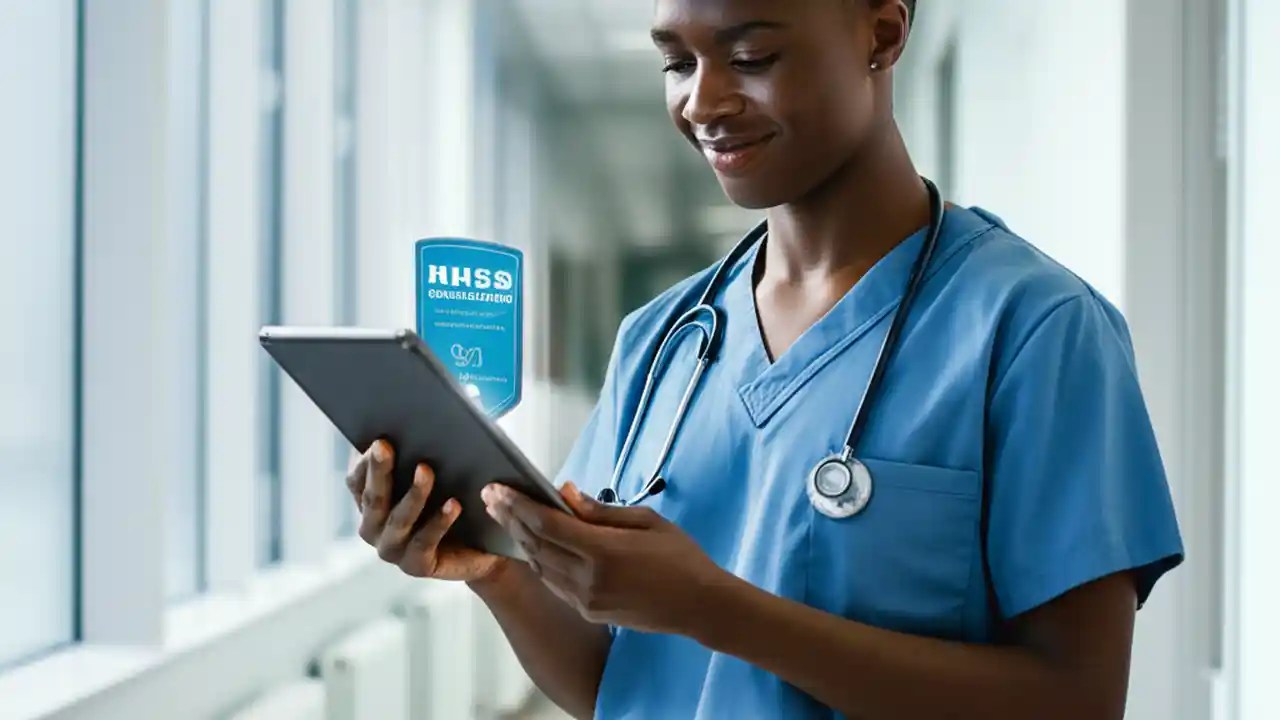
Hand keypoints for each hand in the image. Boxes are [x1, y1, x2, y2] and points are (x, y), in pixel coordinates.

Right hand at [348, 440, 506, 582]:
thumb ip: (418, 456)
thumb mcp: (435, 475)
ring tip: (426, 470)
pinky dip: (439, 521)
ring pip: (398, 519)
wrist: (481, 546)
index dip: (365, 462)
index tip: (378, 439)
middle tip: (385, 445)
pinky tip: (453, 504)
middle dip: (379, 470)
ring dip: (413, 494)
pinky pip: (425, 541)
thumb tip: (419, 424)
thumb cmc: (452, 499)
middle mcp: (373, 528)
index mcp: (369, 503)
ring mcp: (392, 550)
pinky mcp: (416, 566)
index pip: (356, 480)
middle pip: (373, 497)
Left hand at [481, 481, 732, 634]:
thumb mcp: (647, 522)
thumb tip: (565, 494)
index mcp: (603, 551)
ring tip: (506, 516)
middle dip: (510, 518)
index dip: (518, 504)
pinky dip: (539, 560)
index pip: (547, 524)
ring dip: (521, 539)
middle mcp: (588, 579)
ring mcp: (586, 599)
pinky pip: (554, 583)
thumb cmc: (681, 557)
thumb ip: (601, 511)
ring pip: (539, 565)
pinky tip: (533, 544)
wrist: (699, 606)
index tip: (497, 488)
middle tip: (490, 497)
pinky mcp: (589, 611)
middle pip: (535, 544)